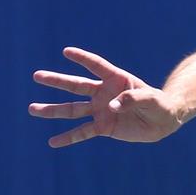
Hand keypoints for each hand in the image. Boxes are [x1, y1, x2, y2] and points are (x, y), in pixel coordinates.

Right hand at [28, 47, 183, 147]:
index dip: (82, 58)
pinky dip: (68, 138)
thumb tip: (112, 106)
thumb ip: (132, 98)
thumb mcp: (150, 99)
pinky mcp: (103, 127)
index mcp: (115, 79)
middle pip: (76, 86)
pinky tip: (52, 143)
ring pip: (72, 109)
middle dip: (56, 80)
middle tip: (36, 75)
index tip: (66, 51)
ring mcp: (100, 110)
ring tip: (32, 109)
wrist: (162, 122)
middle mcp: (103, 93)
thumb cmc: (158, 104)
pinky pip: (82, 132)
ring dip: (52, 110)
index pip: (96, 66)